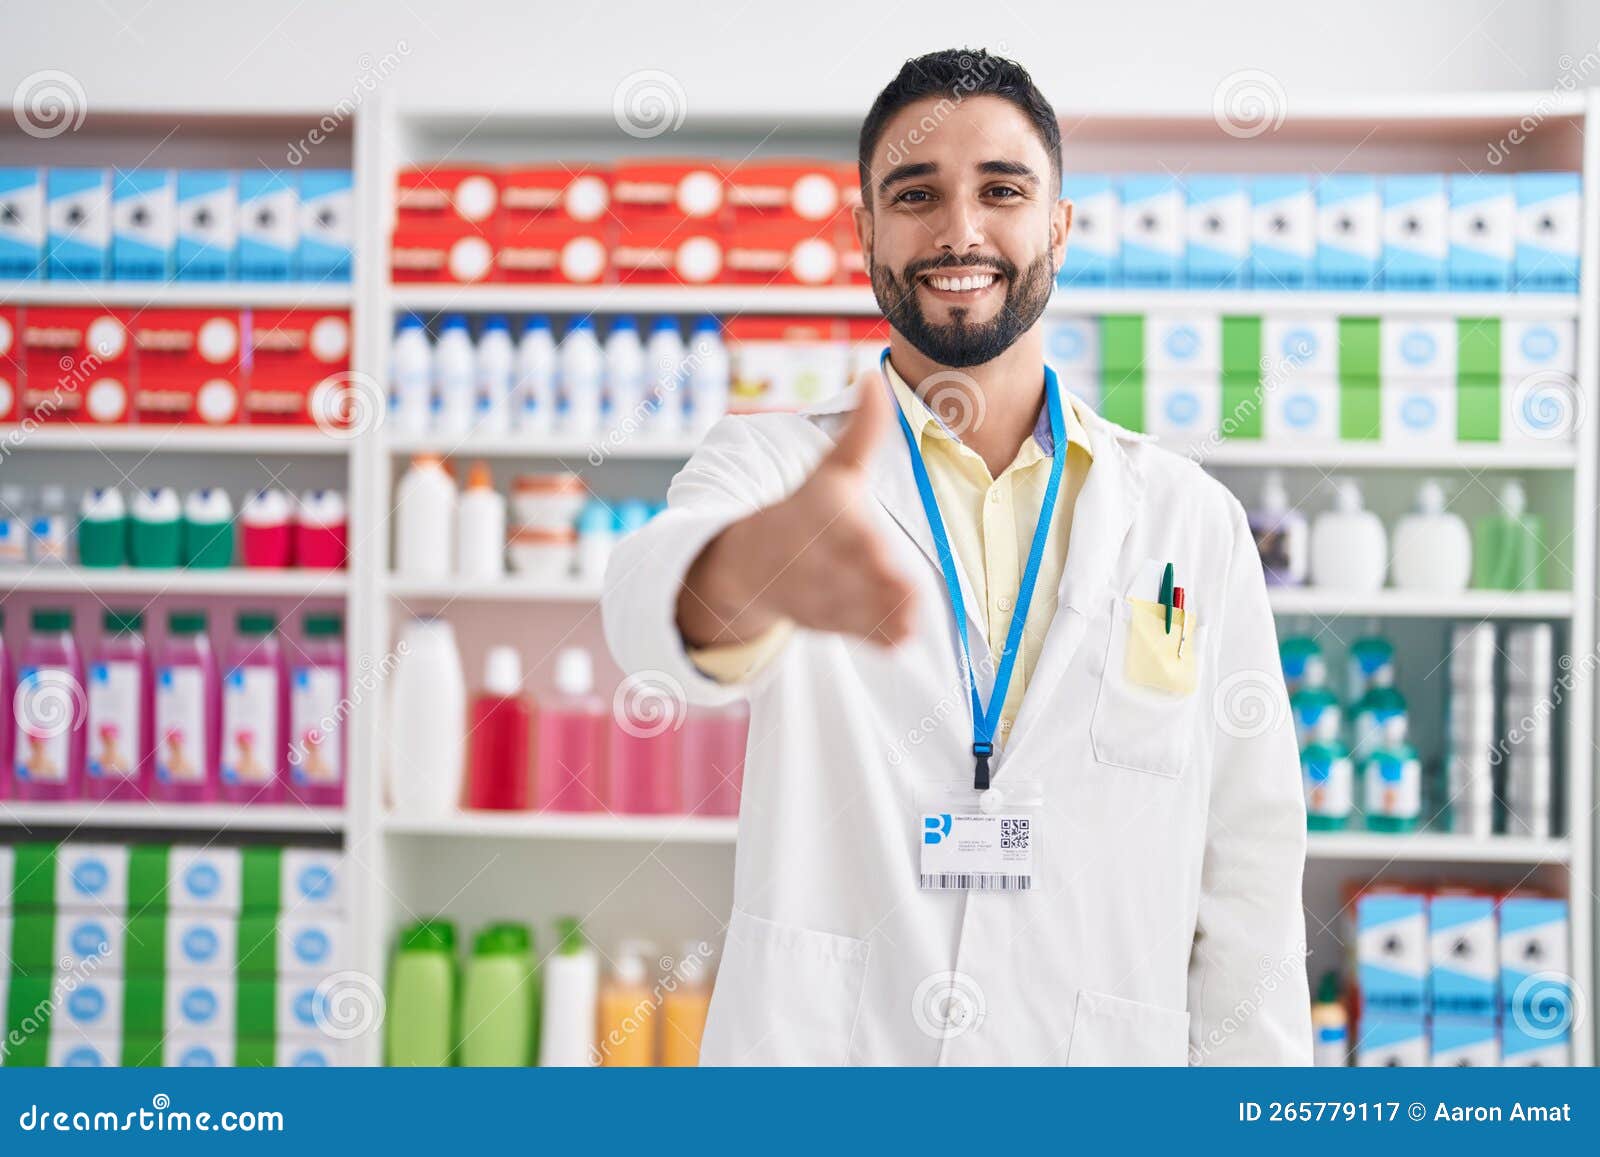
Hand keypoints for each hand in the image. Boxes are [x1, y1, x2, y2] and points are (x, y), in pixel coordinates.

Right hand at [677, 370, 917, 646]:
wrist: (750, 562)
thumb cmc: (804, 510)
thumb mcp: (832, 469)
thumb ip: (863, 430)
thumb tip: (873, 376)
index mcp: (834, 525)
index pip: (869, 551)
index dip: (886, 564)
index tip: (891, 564)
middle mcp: (830, 565)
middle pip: (881, 587)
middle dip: (891, 589)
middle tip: (899, 584)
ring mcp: (830, 600)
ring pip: (879, 615)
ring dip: (892, 613)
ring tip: (899, 605)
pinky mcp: (834, 625)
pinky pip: (872, 637)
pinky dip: (886, 636)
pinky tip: (898, 627)